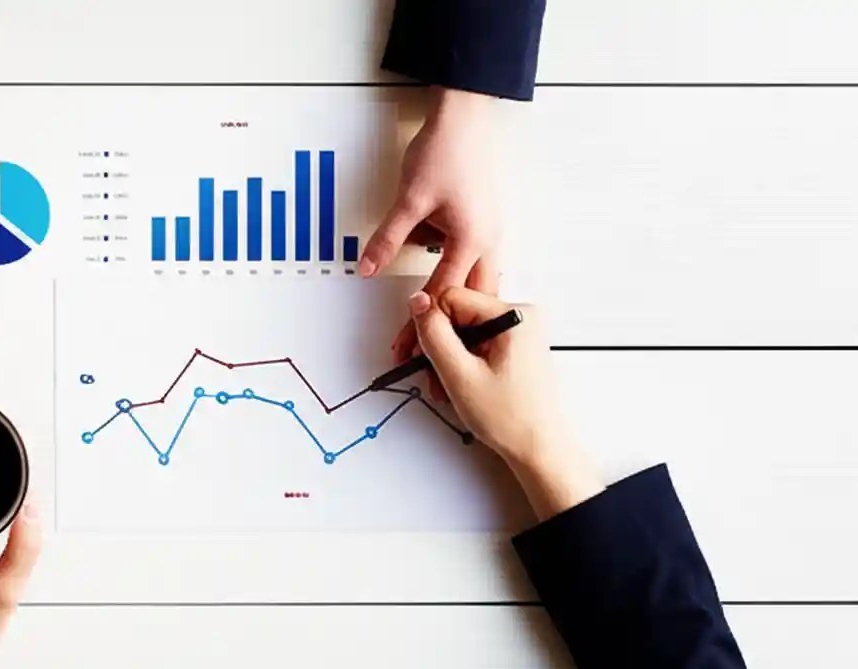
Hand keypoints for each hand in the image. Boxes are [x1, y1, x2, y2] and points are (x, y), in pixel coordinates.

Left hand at [360, 88, 502, 381]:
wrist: (467, 115)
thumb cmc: (445, 150)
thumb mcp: (409, 199)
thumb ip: (387, 238)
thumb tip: (366, 269)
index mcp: (471, 241)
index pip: (442, 299)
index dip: (421, 329)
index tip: (404, 354)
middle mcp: (488, 243)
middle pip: (472, 305)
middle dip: (451, 334)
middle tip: (428, 363)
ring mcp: (490, 235)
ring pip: (479, 287)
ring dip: (459, 312)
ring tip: (440, 342)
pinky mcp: (484, 225)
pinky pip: (476, 266)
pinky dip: (461, 286)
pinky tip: (448, 297)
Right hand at [408, 288, 601, 519]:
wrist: (538, 447)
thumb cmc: (511, 418)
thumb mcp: (460, 375)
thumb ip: (434, 334)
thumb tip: (418, 301)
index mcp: (513, 315)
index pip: (451, 297)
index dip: (431, 326)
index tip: (423, 354)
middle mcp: (520, 316)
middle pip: (457, 313)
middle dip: (438, 345)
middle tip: (432, 375)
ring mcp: (518, 330)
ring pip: (464, 330)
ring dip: (448, 357)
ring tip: (448, 387)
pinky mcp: (514, 344)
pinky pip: (477, 341)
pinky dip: (462, 362)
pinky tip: (460, 384)